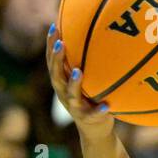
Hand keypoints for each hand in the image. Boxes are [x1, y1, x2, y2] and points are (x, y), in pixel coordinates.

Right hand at [44, 23, 113, 139]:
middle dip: (56, 59)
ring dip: (73, 83)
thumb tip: (102, 36)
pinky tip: (107, 105)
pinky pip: (94, 114)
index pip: (52, 61)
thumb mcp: (88, 81)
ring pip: (70, 94)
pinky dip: (99, 110)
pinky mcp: (88, 119)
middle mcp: (64, 93)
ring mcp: (75, 107)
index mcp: (62, 82)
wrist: (95, 130)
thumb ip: (89, 64)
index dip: (50, 45)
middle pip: (56, 75)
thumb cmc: (92, 99)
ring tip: (78, 71)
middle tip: (60, 44)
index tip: (54, 26)